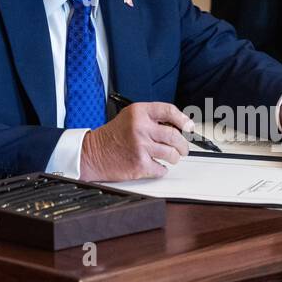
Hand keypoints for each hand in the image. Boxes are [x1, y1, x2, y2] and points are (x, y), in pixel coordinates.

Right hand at [78, 102, 193, 182]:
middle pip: (175, 136)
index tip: (188, 126)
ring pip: (172, 154)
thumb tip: (177, 126)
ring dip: (174, 158)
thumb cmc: (112, 136)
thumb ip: (151, 118)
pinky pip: (161, 169)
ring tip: (170, 157)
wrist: (93, 153)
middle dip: (183, 145)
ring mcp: (140, 146)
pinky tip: (155, 165)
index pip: (169, 111)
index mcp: (139, 112)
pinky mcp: (139, 164)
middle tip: (183, 148)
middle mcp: (140, 127)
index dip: (183, 119)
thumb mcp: (129, 117)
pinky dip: (161, 169)